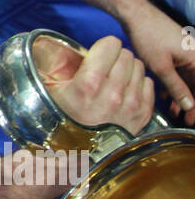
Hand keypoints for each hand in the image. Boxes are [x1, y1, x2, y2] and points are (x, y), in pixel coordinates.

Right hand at [34, 34, 154, 133]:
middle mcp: (112, 96)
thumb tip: (55, 44)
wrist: (75, 153)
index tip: (98, 54)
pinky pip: (148, 84)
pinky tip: (125, 90)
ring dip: (128, 70)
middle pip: (126, 55)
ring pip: (139, 67)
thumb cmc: (60, 118)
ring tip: (114, 79)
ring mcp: (129, 107)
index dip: (103, 47)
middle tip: (105, 68)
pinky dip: (138, 84)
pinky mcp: (141, 116)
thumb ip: (54, 64)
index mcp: (87, 85)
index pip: (110, 45)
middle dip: (115, 57)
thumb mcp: (49, 90)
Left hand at [121, 3, 194, 124]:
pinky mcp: (173, 52)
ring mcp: (184, 53)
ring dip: (180, 94)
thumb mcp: (162, 67)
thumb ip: (176, 88)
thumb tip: (189, 105)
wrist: (135, 14)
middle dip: (190, 101)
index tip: (191, 119)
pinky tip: (164, 95)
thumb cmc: (149, 36)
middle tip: (183, 117)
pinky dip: (173, 84)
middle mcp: (194, 55)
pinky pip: (178, 72)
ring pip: (186, 79)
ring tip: (172, 110)